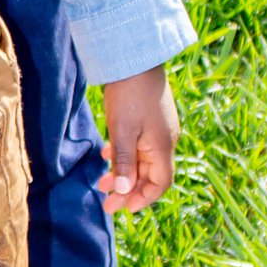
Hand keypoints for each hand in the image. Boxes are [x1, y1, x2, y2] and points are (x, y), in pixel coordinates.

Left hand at [98, 66, 177, 215]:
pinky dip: (123, 155)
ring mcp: (157, 129)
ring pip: (141, 160)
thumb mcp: (122, 131)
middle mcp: (164, 140)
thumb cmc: (129, 94)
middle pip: (149, 175)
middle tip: (106, 202)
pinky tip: (106, 155)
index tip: (124, 207)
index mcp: (163, 146)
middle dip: (128, 190)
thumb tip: (125, 191)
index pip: (161, 183)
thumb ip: (124, 162)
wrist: (134, 58)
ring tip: (102, 182)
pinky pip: (138, 145)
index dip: (144, 198)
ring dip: (123, 173)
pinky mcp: (148, 119)